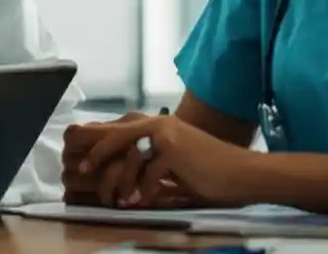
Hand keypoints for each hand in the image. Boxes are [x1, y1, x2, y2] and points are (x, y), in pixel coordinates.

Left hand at [65, 114, 253, 207]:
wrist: (244, 174)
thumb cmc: (210, 172)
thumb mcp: (173, 163)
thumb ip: (149, 160)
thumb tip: (120, 173)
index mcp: (158, 125)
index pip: (119, 128)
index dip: (99, 142)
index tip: (84, 160)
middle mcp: (159, 124)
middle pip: (116, 135)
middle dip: (96, 154)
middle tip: (83, 171)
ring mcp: (167, 134)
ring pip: (128, 156)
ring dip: (122, 181)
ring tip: (121, 200)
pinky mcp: (174, 149)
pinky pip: (148, 173)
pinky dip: (144, 190)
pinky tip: (144, 202)